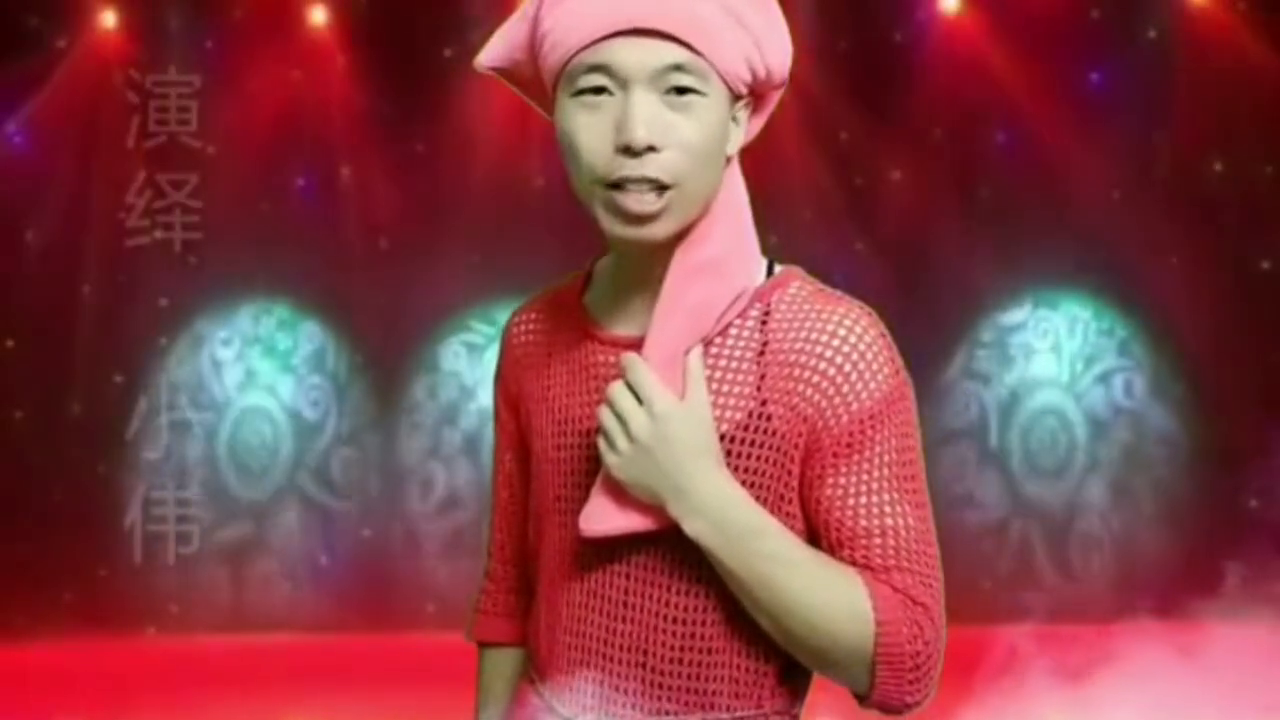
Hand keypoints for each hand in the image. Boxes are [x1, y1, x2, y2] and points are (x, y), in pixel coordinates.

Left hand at [596, 346, 727, 511]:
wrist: (695, 493)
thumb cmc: (703, 448)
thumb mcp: (703, 408)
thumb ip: (694, 375)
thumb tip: (693, 346)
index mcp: (660, 406)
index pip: (632, 370)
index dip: (630, 362)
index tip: (632, 363)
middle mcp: (637, 424)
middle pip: (613, 390)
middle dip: (622, 386)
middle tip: (632, 392)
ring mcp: (623, 446)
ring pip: (602, 413)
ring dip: (613, 409)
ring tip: (625, 414)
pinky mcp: (614, 465)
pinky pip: (600, 438)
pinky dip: (609, 434)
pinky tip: (623, 436)